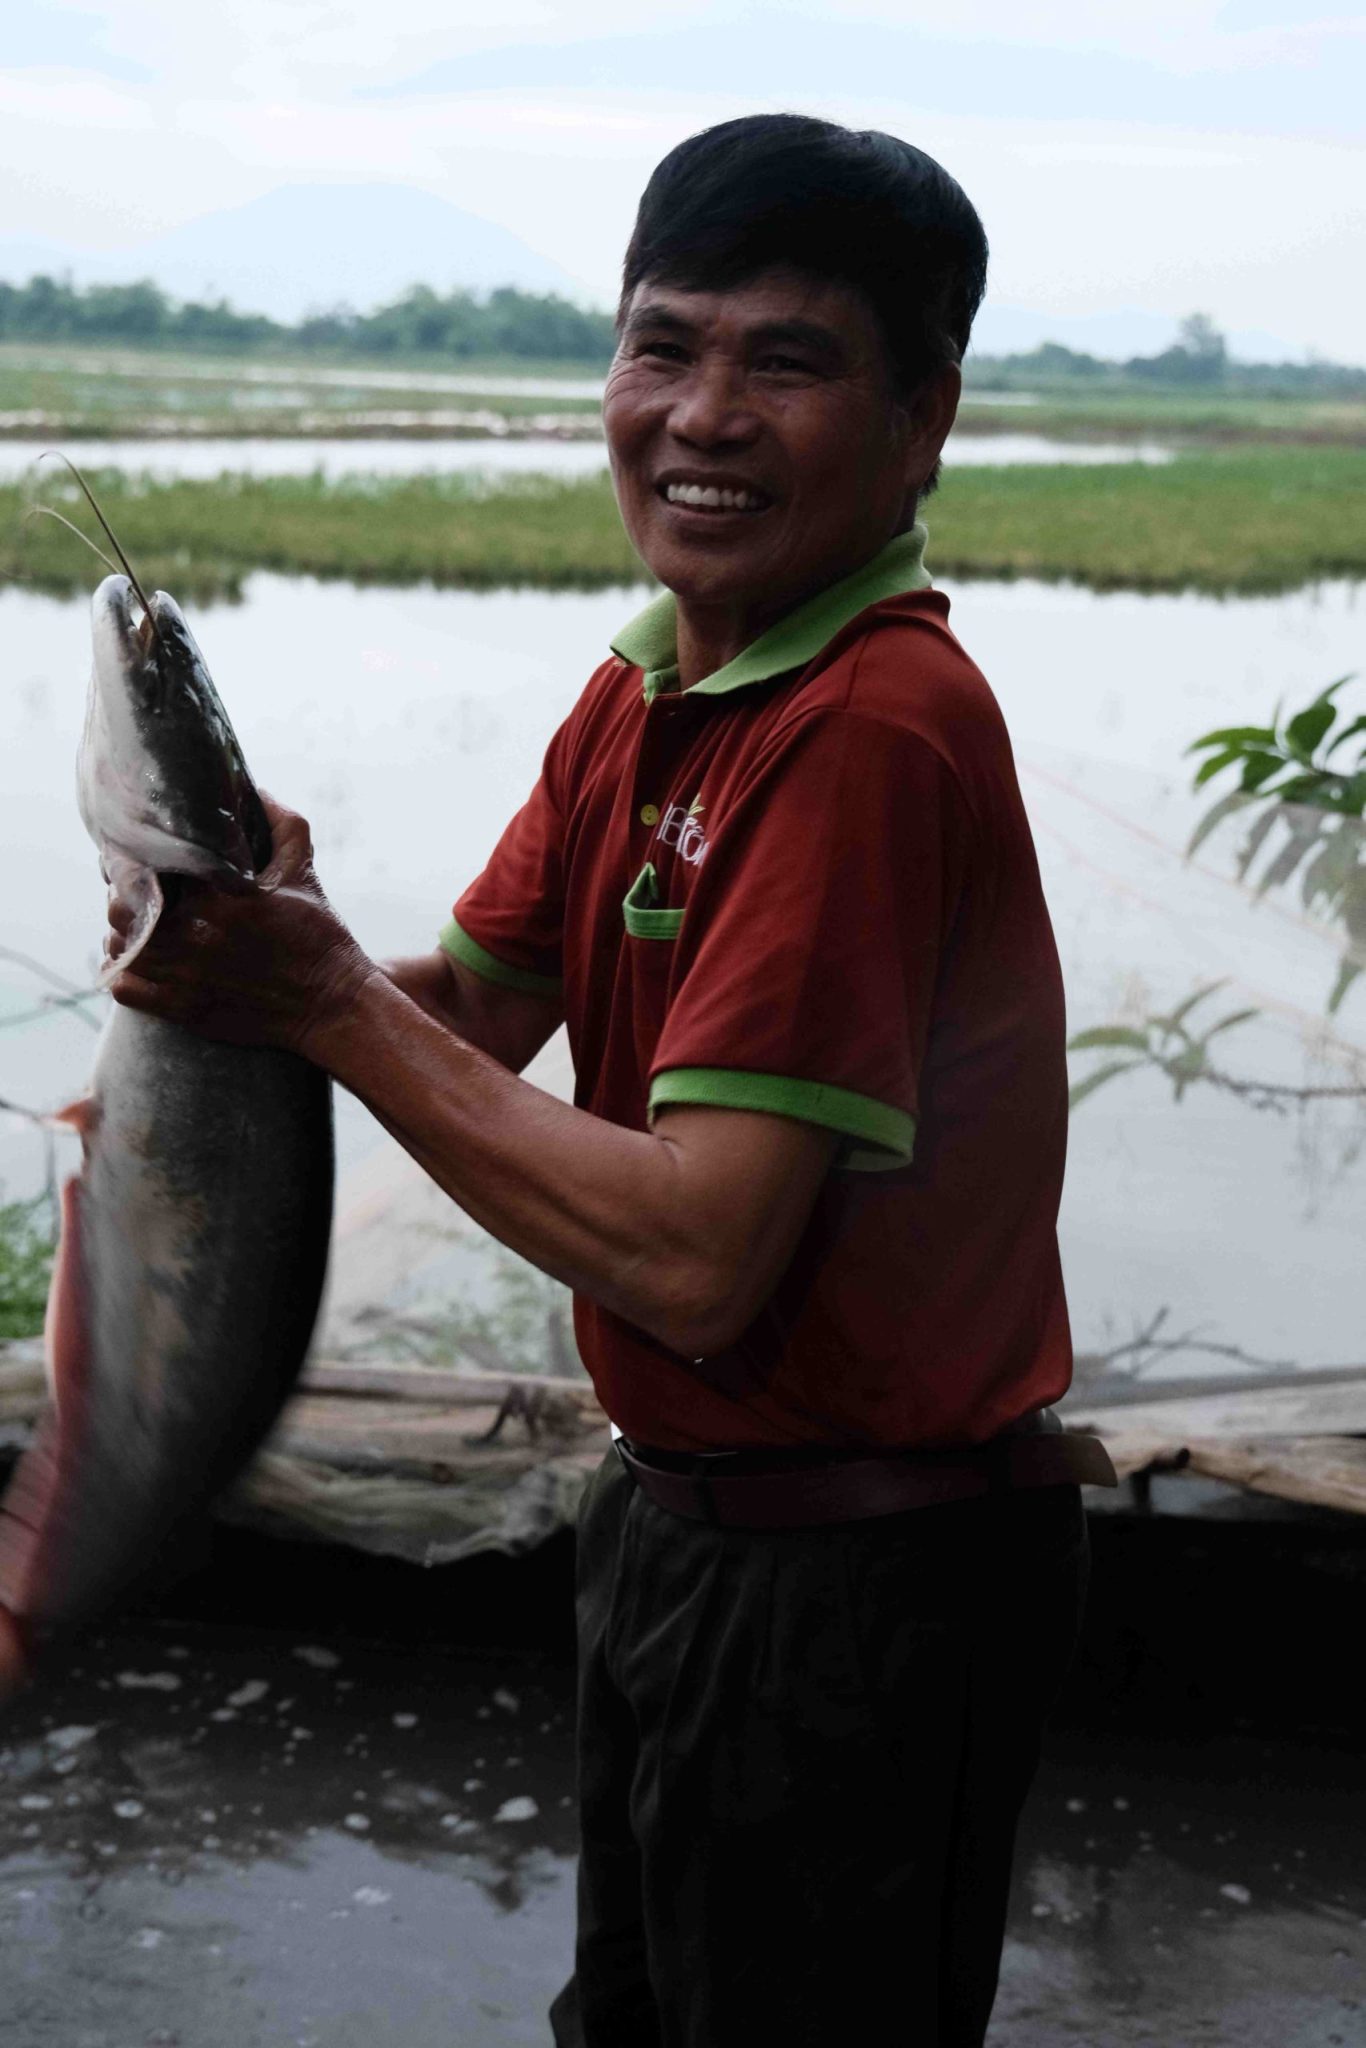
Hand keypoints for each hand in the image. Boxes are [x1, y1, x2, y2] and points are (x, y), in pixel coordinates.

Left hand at [107, 793, 375, 1057]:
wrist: (332, 1005)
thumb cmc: (319, 936)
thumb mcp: (304, 872)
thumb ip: (282, 825)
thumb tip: (256, 790)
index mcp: (220, 897)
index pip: (154, 865)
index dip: (145, 859)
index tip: (151, 860)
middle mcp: (197, 936)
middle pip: (124, 906)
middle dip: (128, 895)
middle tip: (141, 894)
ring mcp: (186, 976)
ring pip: (120, 946)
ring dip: (124, 933)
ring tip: (142, 926)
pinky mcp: (183, 1009)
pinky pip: (124, 987)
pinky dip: (123, 973)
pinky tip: (142, 963)